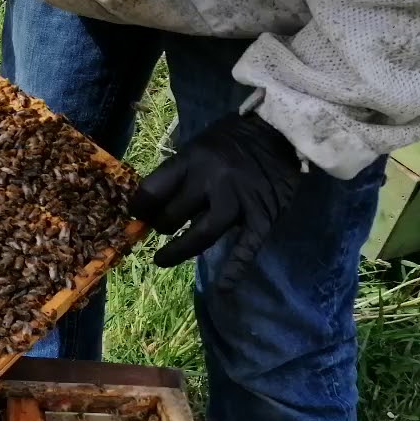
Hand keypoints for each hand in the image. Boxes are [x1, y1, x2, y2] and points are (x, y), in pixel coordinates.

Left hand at [129, 113, 301, 291]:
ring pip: (203, 234)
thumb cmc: (232, 139)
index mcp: (192, 160)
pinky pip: (247, 247)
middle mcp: (212, 181)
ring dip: (179, 250)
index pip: (153, 190)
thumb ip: (178, 171)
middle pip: (174, 215)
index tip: (137, 213)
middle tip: (161, 228)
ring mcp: (239, 201)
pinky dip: (235, 269)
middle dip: (161, 226)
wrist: (282, 132)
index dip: (139, 206)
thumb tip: (150, 200)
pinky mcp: (263, 216)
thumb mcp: (198, 144)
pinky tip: (222, 288)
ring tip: (162, 260)